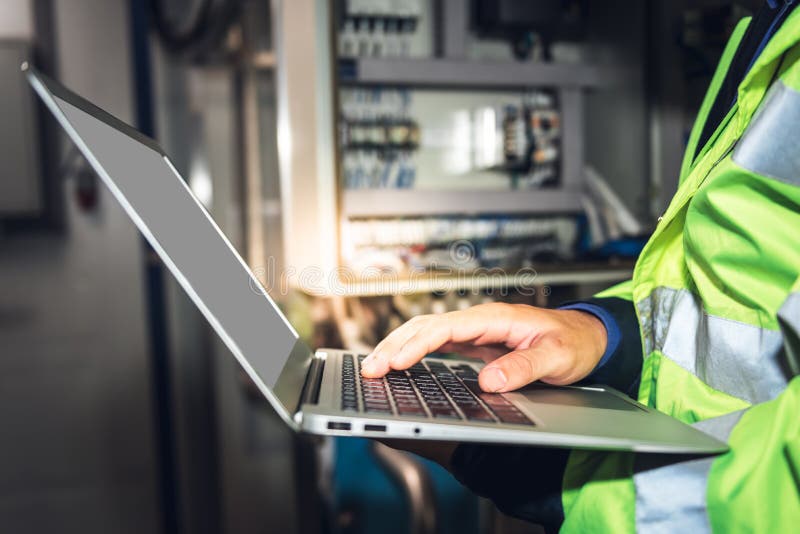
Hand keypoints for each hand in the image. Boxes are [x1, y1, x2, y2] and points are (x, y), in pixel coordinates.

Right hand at [361, 303, 606, 392]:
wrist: (587, 337)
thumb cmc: (574, 343)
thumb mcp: (558, 357)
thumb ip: (525, 367)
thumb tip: (489, 382)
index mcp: (495, 319)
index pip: (446, 328)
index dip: (418, 345)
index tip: (398, 363)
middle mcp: (479, 321)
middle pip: (426, 327)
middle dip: (394, 346)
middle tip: (369, 370)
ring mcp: (474, 331)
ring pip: (425, 333)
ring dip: (397, 348)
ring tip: (373, 368)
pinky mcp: (474, 344)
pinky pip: (435, 344)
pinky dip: (411, 353)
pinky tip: (398, 367)